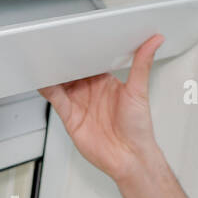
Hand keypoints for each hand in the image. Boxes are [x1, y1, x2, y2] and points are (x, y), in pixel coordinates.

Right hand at [38, 33, 163, 182]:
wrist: (129, 158)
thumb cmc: (138, 129)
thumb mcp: (139, 91)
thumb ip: (141, 65)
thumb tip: (154, 42)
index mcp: (105, 82)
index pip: (89, 62)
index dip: (81, 51)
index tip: (75, 38)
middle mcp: (91, 92)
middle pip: (72, 71)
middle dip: (64, 59)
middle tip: (56, 45)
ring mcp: (79, 104)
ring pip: (61, 83)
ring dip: (53, 72)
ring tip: (45, 58)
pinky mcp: (70, 117)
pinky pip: (56, 100)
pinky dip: (48, 90)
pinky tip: (43, 81)